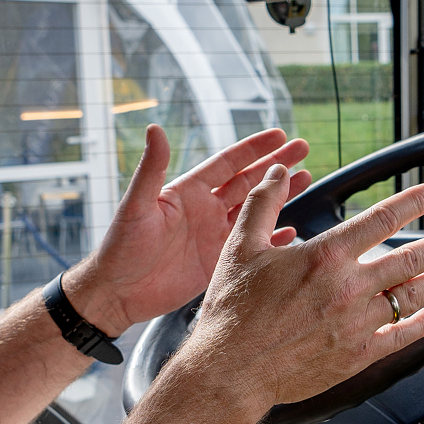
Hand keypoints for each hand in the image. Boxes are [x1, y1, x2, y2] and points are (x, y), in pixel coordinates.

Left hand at [65, 125, 311, 332]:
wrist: (116, 294)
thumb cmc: (120, 247)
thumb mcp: (137, 205)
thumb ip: (151, 169)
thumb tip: (154, 129)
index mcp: (188, 192)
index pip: (228, 163)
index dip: (253, 148)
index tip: (278, 134)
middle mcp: (205, 210)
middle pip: (249, 181)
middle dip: (276, 165)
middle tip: (304, 148)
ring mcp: (213, 237)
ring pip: (256, 211)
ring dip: (280, 195)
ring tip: (307, 179)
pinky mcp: (218, 263)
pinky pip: (252, 245)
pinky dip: (273, 237)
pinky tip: (292, 230)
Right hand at [183, 165, 423, 406]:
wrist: (230, 370)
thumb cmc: (233, 310)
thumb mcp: (240, 246)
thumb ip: (262, 204)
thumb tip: (276, 172)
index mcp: (325, 257)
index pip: (382, 220)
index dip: (413, 202)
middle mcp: (348, 289)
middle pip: (410, 260)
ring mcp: (357, 324)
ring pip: (412, 297)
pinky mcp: (357, 356)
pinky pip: (400, 336)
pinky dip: (422, 323)